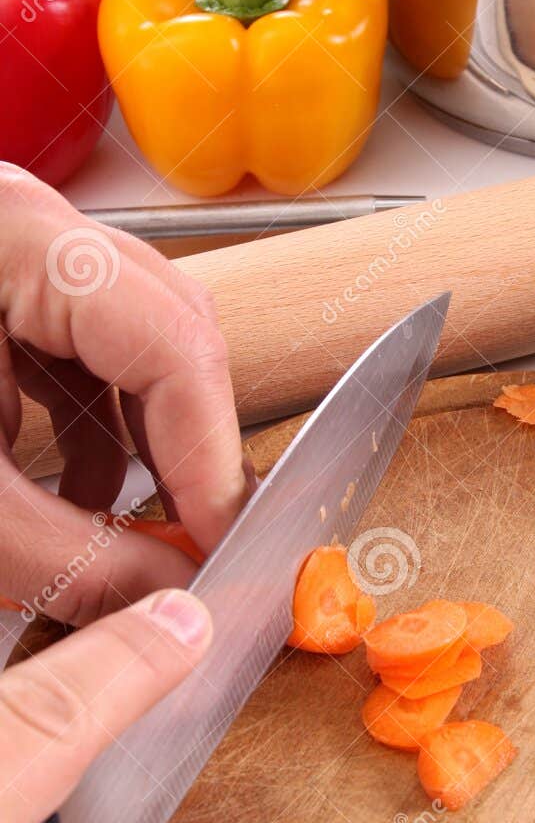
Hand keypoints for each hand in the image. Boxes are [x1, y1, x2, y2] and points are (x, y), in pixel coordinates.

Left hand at [0, 164, 246, 624]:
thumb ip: (69, 556)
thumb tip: (173, 598)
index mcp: (15, 240)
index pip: (171, 343)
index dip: (211, 456)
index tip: (223, 545)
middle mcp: (31, 224)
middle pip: (172, 330)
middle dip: (189, 446)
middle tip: (198, 540)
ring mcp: (21, 245)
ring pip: (138, 338)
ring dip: (148, 439)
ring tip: (132, 528)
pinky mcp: (5, 278)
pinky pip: (89, 343)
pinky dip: (100, 421)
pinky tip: (84, 492)